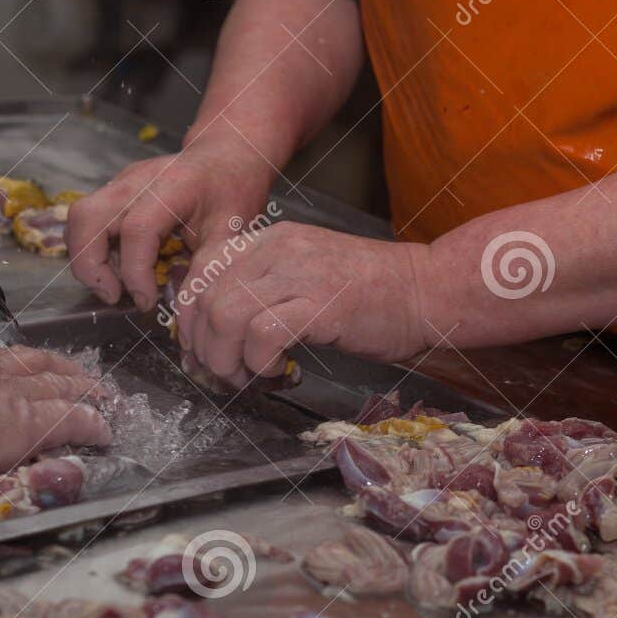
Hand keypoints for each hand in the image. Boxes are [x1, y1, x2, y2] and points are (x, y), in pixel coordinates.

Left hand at [0, 344, 111, 479]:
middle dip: (87, 389)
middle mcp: (15, 390)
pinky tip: (18, 354)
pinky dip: (16, 353)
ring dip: (61, 365)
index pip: (72, 420)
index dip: (94, 425)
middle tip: (103, 393)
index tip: (106, 431)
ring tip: (74, 369)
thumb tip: (36, 468)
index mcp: (26, 423)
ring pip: (35, 360)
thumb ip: (13, 468)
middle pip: (61, 384)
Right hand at [65, 135, 276, 309]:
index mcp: (172, 187)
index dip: (135, 273)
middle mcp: (138, 180)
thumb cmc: (232, 191)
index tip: (147, 301)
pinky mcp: (115, 190)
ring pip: (79, 218)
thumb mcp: (230, 234)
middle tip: (113, 295)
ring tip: (115, 286)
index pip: (136, 230)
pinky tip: (119, 268)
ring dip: (87, 258)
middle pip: (88, 217)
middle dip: (90, 266)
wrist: (228, 155)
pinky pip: (89, 220)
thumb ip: (205, 271)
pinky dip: (94, 249)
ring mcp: (121, 182)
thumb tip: (184, 313)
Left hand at [176, 222, 436, 382]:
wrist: (428, 291)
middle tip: (223, 375)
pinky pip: (261, 334)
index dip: (188, 318)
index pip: (200, 272)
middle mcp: (277, 249)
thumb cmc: (373, 296)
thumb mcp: (308, 277)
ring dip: (226, 359)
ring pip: (224, 316)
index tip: (201, 350)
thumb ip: (265, 292)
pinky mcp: (320, 304)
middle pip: (204, 298)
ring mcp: (298, 273)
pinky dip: (258, 362)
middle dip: (203, 348)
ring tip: (249, 377)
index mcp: (269, 240)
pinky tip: (278, 372)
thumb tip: (221, 334)